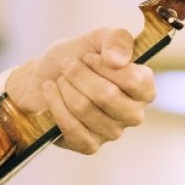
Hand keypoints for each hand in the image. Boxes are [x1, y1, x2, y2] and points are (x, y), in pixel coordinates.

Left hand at [3, 27, 155, 154]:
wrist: (42, 77)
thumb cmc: (74, 58)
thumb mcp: (95, 38)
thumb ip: (116, 39)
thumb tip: (117, 60)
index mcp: (143, 88)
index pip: (135, 81)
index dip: (105, 66)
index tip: (87, 57)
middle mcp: (133, 113)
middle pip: (107, 95)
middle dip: (79, 75)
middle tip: (67, 65)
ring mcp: (112, 132)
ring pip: (84, 108)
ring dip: (65, 87)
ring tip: (60, 80)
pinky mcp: (89, 145)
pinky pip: (71, 126)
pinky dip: (55, 104)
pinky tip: (50, 93)